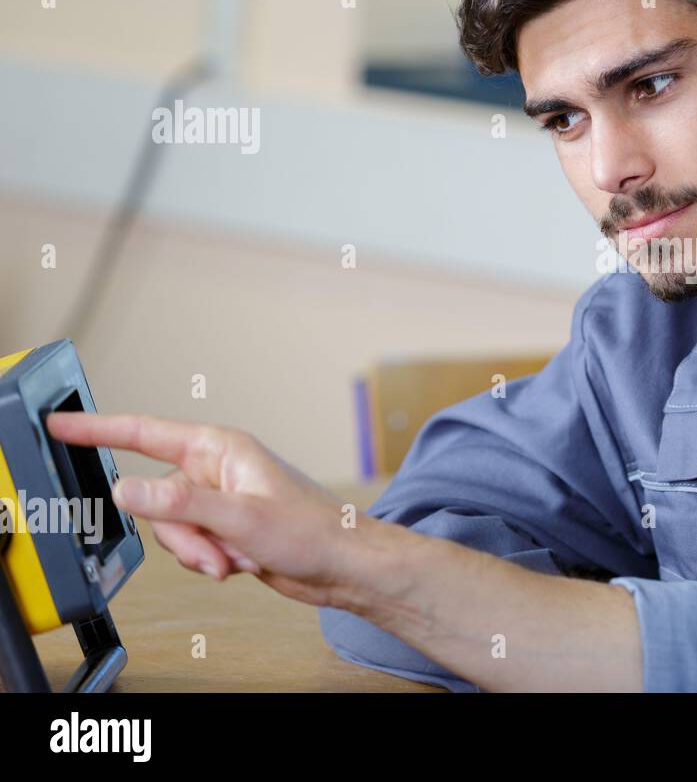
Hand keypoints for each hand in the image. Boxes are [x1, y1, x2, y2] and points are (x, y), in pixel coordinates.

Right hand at [45, 412, 365, 607]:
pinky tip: (242, 562)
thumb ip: (180, 503)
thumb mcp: (240, 517)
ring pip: (171, 527)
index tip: (62, 423)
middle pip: (155, 498)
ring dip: (199, 552)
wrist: (341, 566)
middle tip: (217, 551)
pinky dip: (209, 559)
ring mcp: (219, 500)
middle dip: (182, 534)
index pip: (145, 434)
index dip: (99, 429)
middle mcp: (216, 469)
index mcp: (220, 448)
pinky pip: (190, 544)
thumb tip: (127, 488)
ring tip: (237, 557)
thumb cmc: (313, 530)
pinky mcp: (225, 526)